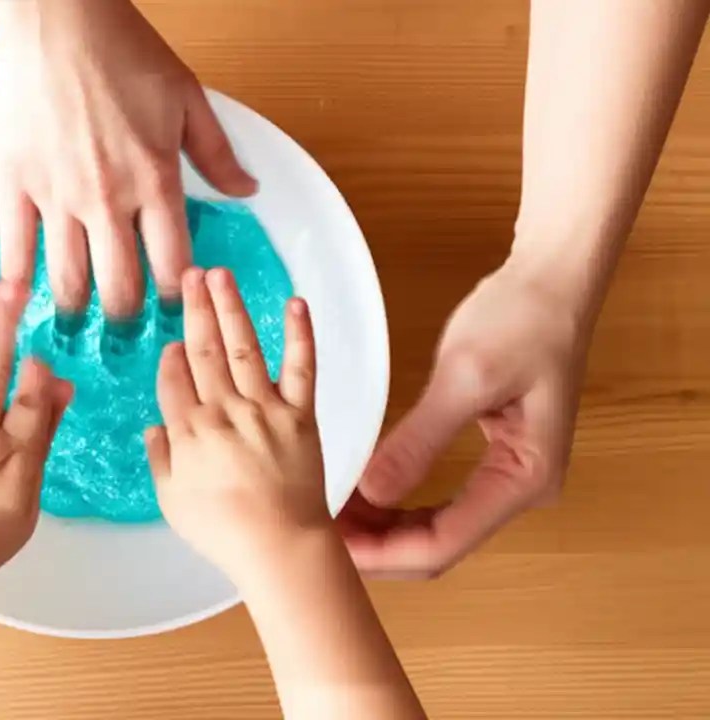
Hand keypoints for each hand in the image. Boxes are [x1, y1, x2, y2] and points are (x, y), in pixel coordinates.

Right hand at [0, 0, 256, 317]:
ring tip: (77, 326)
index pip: (174, 266)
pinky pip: (16, 247)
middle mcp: (108, 200)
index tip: (177, 314)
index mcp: (155, 181)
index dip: (178, 301)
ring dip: (76, 312)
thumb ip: (216, 153)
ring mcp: (57, 196)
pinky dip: (18, 281)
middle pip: (120, 289)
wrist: (58, 21)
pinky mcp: (14, 184)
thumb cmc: (124, 52)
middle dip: (126, 319)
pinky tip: (21, 300)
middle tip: (125, 330)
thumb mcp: (187, 98)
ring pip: (68, 280)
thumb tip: (248, 192)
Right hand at [145, 267, 324, 579]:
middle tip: (191, 274)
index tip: (171, 338)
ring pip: (244, 347)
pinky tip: (295, 304)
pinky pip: (301, 368)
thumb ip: (161, 458)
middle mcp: (224, 411)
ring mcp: (264, 408)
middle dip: (196, 309)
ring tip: (221, 275)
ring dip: (231, 307)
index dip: (171, 356)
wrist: (279, 545)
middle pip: (205, 350)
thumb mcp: (171, 500)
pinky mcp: (300, 415)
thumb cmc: (222, 530)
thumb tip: (154, 426)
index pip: (174, 379)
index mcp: (190, 431)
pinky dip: (300, 334)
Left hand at [339, 260, 587, 578]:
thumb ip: (420, 440)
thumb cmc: (521, 317)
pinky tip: (358, 496)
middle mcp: (522, 488)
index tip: (331, 546)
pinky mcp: (493, 459)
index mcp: (525, 477)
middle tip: (318, 535)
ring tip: (329, 515)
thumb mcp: (464, 377)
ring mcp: (509, 476)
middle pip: (439, 546)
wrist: (552, 281)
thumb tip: (372, 493)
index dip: (383, 553)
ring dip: (383, 530)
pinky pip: (438, 499)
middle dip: (378, 548)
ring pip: (436, 527)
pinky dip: (396, 505)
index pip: (444, 543)